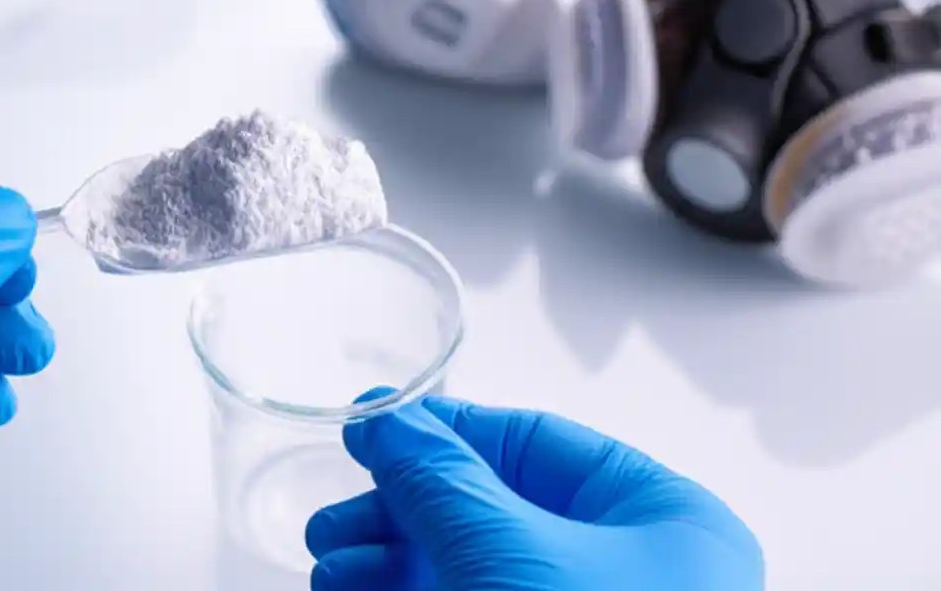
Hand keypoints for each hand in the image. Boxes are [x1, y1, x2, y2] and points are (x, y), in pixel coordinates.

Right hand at [306, 389, 763, 590]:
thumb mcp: (503, 553)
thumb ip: (438, 479)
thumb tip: (388, 419)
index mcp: (663, 521)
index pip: (539, 444)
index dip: (445, 432)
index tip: (372, 427)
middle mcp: (632, 572)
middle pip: (494, 511)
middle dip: (402, 512)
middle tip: (335, 518)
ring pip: (473, 571)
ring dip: (392, 564)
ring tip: (329, 566)